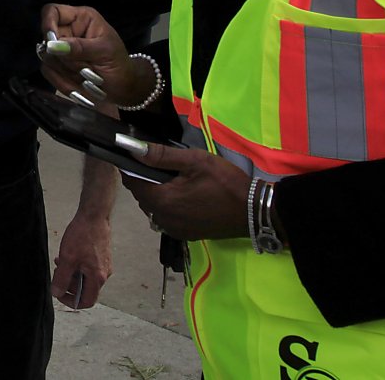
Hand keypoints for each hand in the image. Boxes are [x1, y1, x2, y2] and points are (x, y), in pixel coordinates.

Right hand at [36, 3, 144, 105]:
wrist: (122, 89)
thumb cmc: (119, 65)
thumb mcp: (105, 52)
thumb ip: (80, 47)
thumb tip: (52, 45)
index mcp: (81, 19)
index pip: (52, 11)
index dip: (47, 24)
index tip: (51, 44)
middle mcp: (67, 31)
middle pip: (47, 40)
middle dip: (66, 59)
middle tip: (87, 69)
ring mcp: (60, 49)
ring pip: (47, 59)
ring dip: (68, 73)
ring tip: (89, 80)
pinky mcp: (57, 66)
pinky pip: (49, 73)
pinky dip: (64, 83)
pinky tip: (80, 89)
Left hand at [51, 209, 111, 309]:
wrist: (94, 216)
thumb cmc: (82, 235)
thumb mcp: (68, 258)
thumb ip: (62, 278)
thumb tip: (57, 293)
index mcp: (97, 278)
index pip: (87, 301)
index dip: (71, 301)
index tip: (59, 293)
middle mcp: (104, 274)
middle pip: (85, 290)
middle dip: (69, 284)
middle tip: (57, 272)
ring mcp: (104, 266)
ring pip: (85, 278)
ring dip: (71, 273)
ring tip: (60, 261)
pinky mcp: (102, 257)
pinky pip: (88, 268)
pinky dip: (76, 266)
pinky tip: (67, 255)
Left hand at [125, 143, 250, 241]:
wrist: (254, 211)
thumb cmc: (225, 182)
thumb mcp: (195, 161)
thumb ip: (162, 156)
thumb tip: (132, 149)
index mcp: (162, 200)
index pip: (132, 182)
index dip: (131, 167)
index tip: (137, 155)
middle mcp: (163, 219)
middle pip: (141, 196)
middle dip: (144, 179)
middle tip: (161, 164)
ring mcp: (174, 230)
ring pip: (153, 208)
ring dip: (156, 193)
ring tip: (173, 178)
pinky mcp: (186, 234)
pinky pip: (166, 217)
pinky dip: (168, 206)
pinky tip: (183, 195)